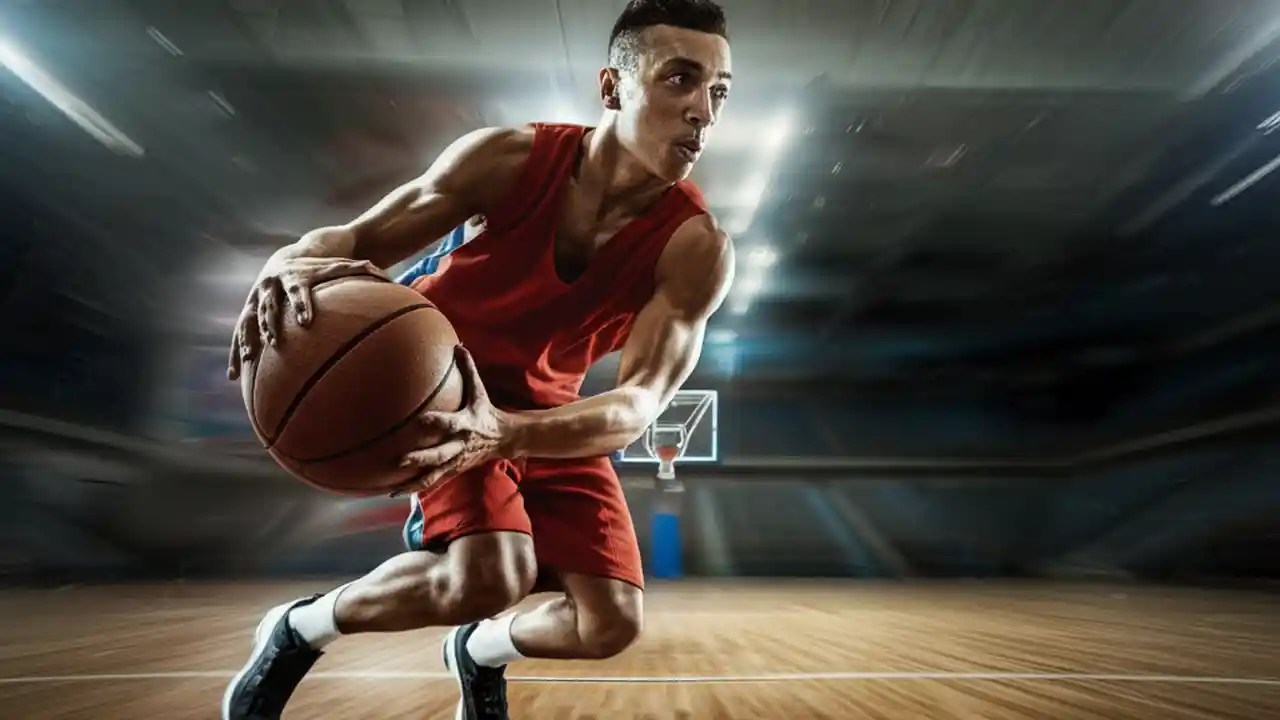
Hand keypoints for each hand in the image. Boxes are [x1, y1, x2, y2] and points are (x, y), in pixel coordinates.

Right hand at [227, 256, 389, 379]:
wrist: (285, 260)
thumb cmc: (319, 268)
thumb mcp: (338, 267)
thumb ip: (362, 272)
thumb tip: (392, 280)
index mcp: (294, 278)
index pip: (298, 291)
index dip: (301, 304)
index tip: (307, 321)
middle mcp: (270, 287)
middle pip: (268, 306)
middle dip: (270, 324)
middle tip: (275, 343)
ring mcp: (255, 300)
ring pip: (247, 321)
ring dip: (247, 339)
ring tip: (249, 358)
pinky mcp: (247, 313)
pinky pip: (239, 335)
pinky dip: (236, 354)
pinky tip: (234, 377)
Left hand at [391, 346, 512, 496]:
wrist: (505, 439)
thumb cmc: (486, 411)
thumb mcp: (480, 391)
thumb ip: (468, 369)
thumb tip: (458, 345)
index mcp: (465, 424)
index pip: (450, 423)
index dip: (437, 422)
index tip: (421, 420)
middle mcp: (460, 445)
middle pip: (439, 454)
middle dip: (421, 457)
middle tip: (401, 459)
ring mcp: (456, 461)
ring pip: (435, 474)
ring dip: (415, 480)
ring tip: (394, 486)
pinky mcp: (453, 470)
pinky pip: (433, 481)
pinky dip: (415, 488)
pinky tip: (395, 492)